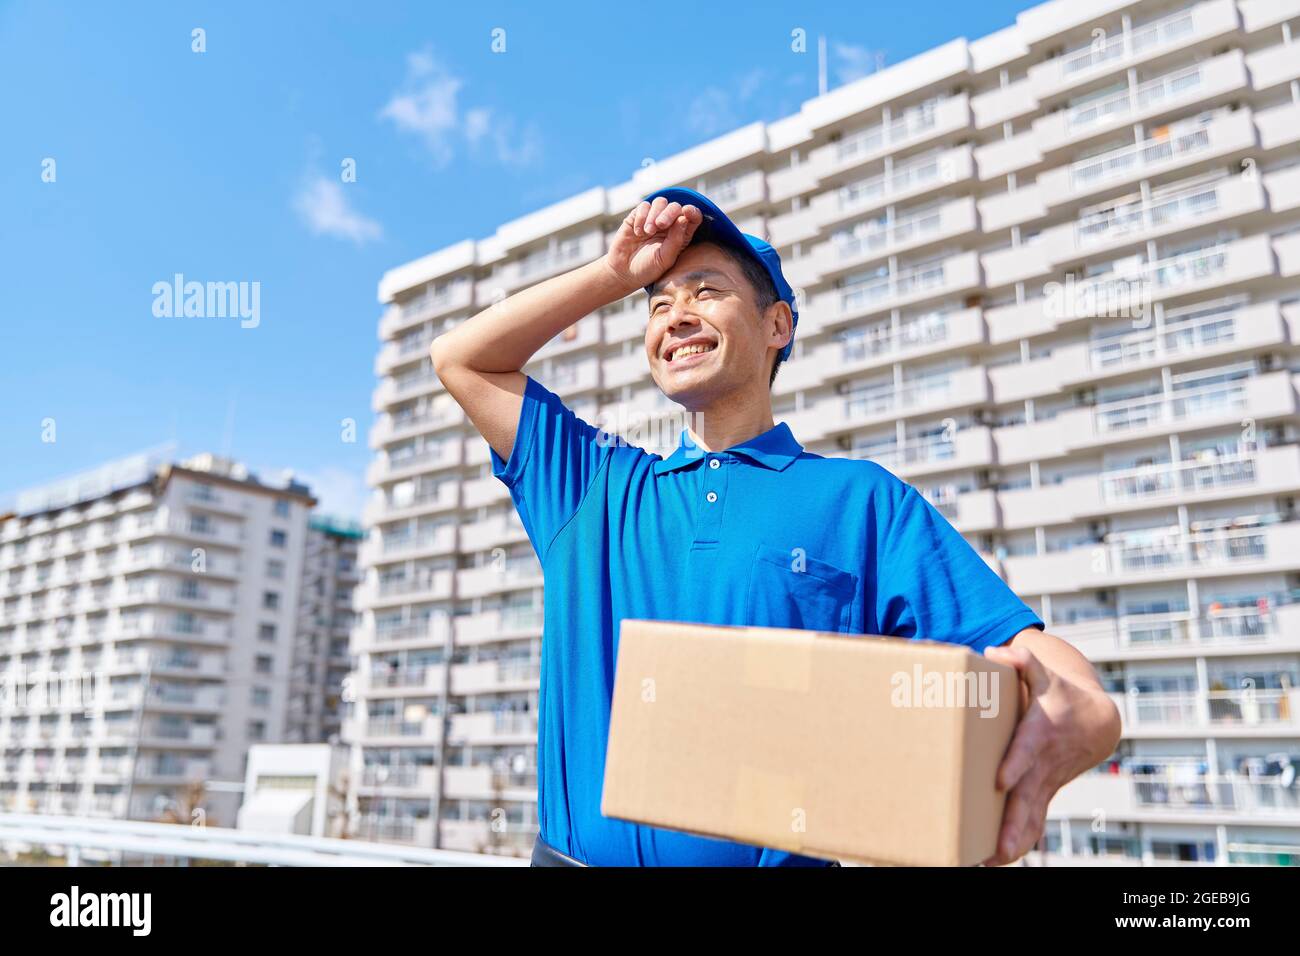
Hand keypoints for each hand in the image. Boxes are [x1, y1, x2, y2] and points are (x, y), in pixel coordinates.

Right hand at [604, 198, 702, 291]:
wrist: (623, 272)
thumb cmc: (647, 269)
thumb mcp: (665, 259)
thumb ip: (676, 240)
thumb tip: (684, 218)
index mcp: (680, 235)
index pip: (692, 218)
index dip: (692, 211)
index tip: (687, 212)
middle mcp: (669, 225)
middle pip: (675, 207)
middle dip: (669, 213)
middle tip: (660, 225)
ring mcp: (653, 219)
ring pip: (660, 202)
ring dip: (654, 215)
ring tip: (648, 232)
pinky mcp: (638, 216)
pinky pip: (644, 206)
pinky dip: (641, 217)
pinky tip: (638, 232)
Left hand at [980, 642, 1120, 865]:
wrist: (1096, 722)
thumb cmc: (1060, 693)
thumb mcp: (1044, 672)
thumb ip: (1022, 661)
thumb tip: (996, 652)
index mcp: (1041, 731)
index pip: (1027, 749)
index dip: (1016, 763)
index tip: (1000, 781)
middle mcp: (1043, 763)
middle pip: (1027, 795)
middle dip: (1013, 822)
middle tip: (996, 847)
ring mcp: (1044, 782)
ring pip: (1030, 816)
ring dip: (1014, 840)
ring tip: (991, 861)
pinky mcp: (1043, 793)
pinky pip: (1033, 822)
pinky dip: (1021, 843)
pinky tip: (998, 861)